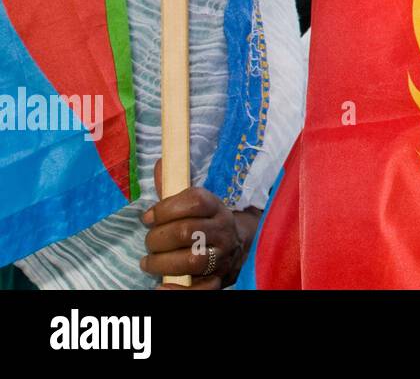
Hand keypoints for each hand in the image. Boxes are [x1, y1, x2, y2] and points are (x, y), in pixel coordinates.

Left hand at [140, 160, 258, 288]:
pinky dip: (178, 291)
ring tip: (148, 262)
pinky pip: (202, 290)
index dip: (166, 208)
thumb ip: (174, 187)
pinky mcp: (219, 280)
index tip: (148, 217)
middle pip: (187, 231)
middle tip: (149, 242)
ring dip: (162, 263)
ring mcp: (223, 257)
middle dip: (158, 238)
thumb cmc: (204, 222)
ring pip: (192, 260)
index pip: (195, 201)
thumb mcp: (194, 203)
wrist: (236, 246)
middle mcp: (224, 231)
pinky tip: (160, 287)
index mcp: (217, 208)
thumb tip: (161, 163)